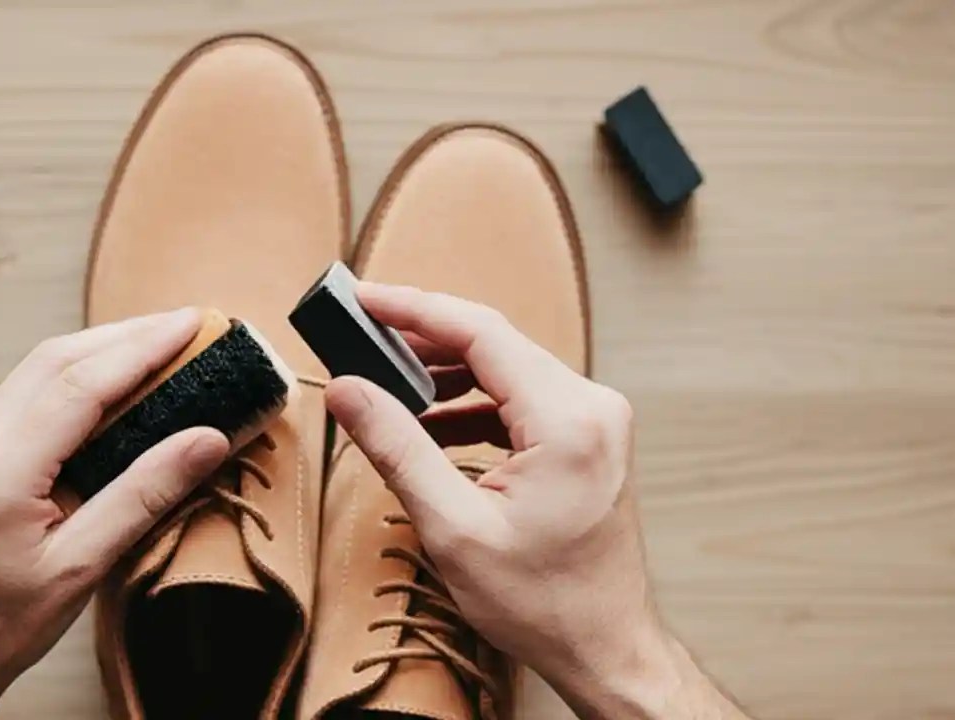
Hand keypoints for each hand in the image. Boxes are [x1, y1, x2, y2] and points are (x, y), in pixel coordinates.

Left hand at [0, 308, 229, 719]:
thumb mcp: (81, 569)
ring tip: (158, 343)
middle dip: (125, 335)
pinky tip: (109, 384)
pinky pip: (22, 396)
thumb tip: (206, 440)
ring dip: (99, 350)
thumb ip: (144, 496)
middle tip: (186, 325)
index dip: (142, 348)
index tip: (191, 325)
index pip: (80, 385)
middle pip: (55, 360)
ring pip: (36, 371)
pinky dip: (72, 378)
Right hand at [326, 283, 746, 719]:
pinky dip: (474, 405)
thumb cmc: (542, 603)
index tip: (363, 298)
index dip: (413, 308)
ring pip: (506, 369)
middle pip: (494, 345)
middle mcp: (592, 406)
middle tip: (362, 338)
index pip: (480, 333)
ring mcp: (596, 420)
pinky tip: (432, 423)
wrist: (605, 648)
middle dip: (423, 340)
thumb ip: (397, 448)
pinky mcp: (588, 437)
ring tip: (388, 385)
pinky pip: (521, 399)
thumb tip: (348, 390)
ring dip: (447, 375)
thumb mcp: (453, 528)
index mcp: (567, 421)